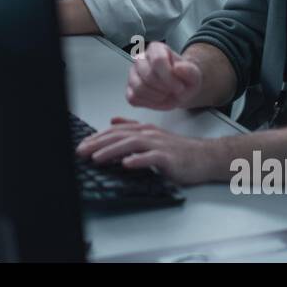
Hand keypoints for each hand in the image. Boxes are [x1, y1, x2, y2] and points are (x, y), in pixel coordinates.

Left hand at [75, 118, 223, 185]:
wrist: (205, 156)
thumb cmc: (179, 150)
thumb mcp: (153, 136)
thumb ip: (133, 128)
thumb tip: (112, 121)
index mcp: (144, 130)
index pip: (115, 132)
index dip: (97, 137)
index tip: (82, 145)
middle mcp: (149, 135)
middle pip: (119, 136)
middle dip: (98, 144)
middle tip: (81, 152)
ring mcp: (159, 145)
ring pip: (132, 145)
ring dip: (112, 151)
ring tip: (97, 158)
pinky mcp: (169, 158)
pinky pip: (151, 158)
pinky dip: (138, 161)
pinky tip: (126, 164)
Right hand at [126, 41, 201, 109]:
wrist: (179, 90)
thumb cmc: (184, 79)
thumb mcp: (194, 75)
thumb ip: (189, 70)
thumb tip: (177, 67)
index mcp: (156, 49)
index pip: (158, 59)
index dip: (169, 76)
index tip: (179, 86)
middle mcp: (141, 58)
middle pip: (147, 74)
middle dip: (164, 88)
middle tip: (174, 91)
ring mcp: (133, 74)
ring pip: (139, 87)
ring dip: (157, 96)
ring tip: (166, 94)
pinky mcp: (129, 89)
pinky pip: (134, 98)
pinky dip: (148, 103)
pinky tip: (158, 99)